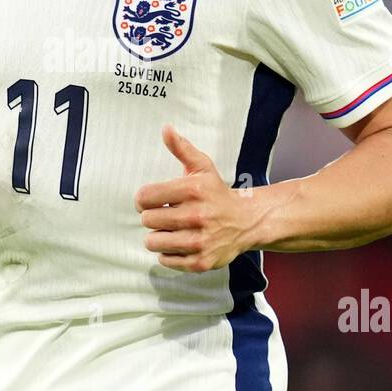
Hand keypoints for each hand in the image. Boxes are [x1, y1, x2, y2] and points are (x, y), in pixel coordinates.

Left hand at [135, 125, 259, 271]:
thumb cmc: (217, 193)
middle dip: (153, 216)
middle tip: (166, 215)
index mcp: (193, 190)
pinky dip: (168, 253)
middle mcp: (196, 216)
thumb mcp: (202, 167)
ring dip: (158, 236)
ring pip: (153, 241)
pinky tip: (181, 243)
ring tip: (172, 230)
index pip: (144, 196)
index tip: (153, 200)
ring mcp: (199, 241)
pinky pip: (165, 259)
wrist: (247, 221)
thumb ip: (181, 148)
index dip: (144, 198)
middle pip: (147, 220)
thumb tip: (166, 128)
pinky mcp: (201, 261)